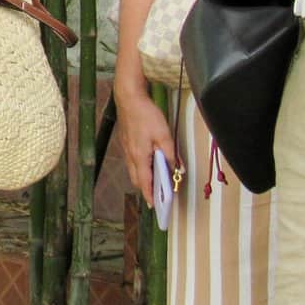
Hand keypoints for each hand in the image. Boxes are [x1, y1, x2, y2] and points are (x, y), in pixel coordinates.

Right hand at [115, 86, 179, 204]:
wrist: (129, 98)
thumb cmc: (147, 115)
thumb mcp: (164, 134)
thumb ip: (171, 153)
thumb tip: (178, 169)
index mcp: (139, 156)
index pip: (144, 182)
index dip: (149, 195)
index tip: (154, 206)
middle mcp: (130, 155)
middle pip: (136, 179)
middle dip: (146, 188)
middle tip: (157, 193)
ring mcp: (126, 148)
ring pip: (133, 170)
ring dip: (142, 177)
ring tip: (155, 180)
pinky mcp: (125, 142)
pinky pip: (131, 161)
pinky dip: (139, 167)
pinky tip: (147, 162)